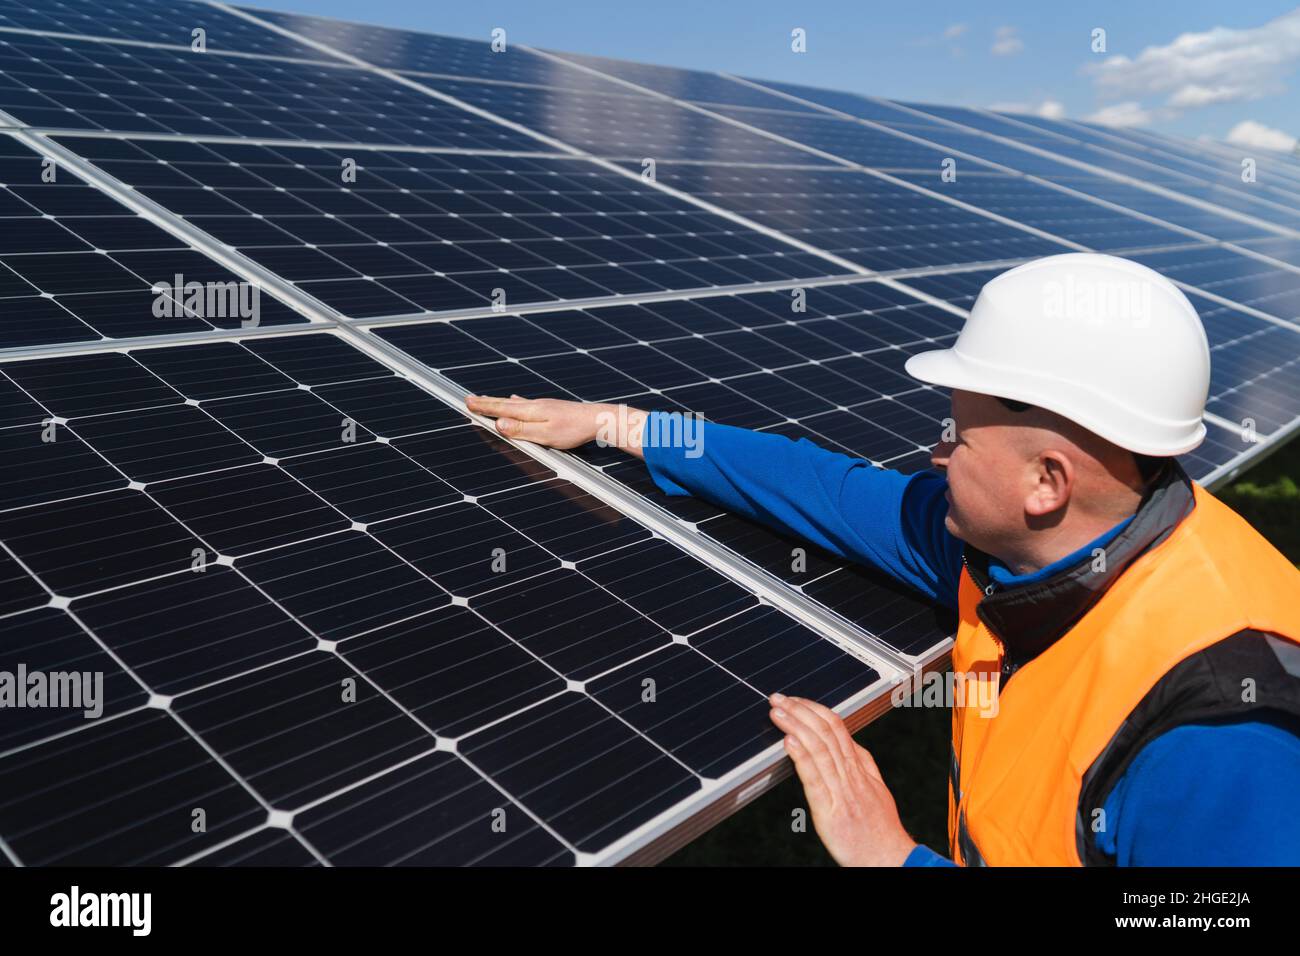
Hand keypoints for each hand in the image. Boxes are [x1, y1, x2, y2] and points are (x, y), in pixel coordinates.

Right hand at [465, 394, 648, 456]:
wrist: (598, 419)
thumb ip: (521, 430)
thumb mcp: (546, 434)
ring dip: (497, 401)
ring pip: (514, 402)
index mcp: (531, 411)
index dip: (483, 407)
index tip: (467, 402)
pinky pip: (526, 403)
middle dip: (485, 401)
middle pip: (504, 403)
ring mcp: (543, 405)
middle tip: (468, 398)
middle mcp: (535, 404)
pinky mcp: (551, 408)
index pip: (500, 409)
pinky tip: (516, 399)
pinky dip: (515, 401)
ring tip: (485, 399)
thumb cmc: (574, 430)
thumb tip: (498, 424)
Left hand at [769, 693, 917, 866]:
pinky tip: (788, 742)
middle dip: (800, 711)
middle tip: (778, 698)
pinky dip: (801, 758)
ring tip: (777, 712)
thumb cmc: (881, 829)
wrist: (890, 859)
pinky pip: (815, 780)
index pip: (837, 727)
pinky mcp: (831, 811)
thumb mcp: (877, 789)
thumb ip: (862, 764)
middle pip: (826, 732)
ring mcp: (841, 791)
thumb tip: (849, 742)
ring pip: (819, 749)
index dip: (814, 709)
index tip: (796, 699)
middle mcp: (851, 775)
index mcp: (860, 767)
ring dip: (795, 726)